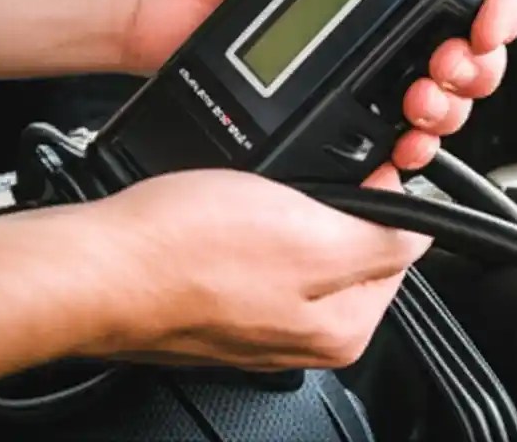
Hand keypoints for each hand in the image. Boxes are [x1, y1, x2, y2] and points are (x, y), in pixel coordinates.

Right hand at [74, 169, 429, 369]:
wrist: (95, 265)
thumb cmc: (188, 252)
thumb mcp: (315, 233)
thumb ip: (383, 240)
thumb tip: (421, 235)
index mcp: (342, 333)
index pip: (400, 255)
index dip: (384, 202)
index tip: (359, 175)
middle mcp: (302, 341)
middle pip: (350, 254)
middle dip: (331, 210)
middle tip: (291, 187)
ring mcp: (254, 324)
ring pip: (298, 250)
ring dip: (285, 215)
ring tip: (249, 200)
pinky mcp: (213, 304)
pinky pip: (250, 255)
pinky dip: (243, 227)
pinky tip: (220, 217)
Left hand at [125, 0, 516, 171]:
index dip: (498, 5)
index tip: (488, 23)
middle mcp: (383, 7)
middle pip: (469, 48)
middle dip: (478, 66)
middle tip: (452, 68)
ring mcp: (360, 58)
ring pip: (440, 97)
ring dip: (449, 109)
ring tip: (421, 103)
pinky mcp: (331, 100)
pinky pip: (386, 135)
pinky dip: (406, 148)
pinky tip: (400, 141)